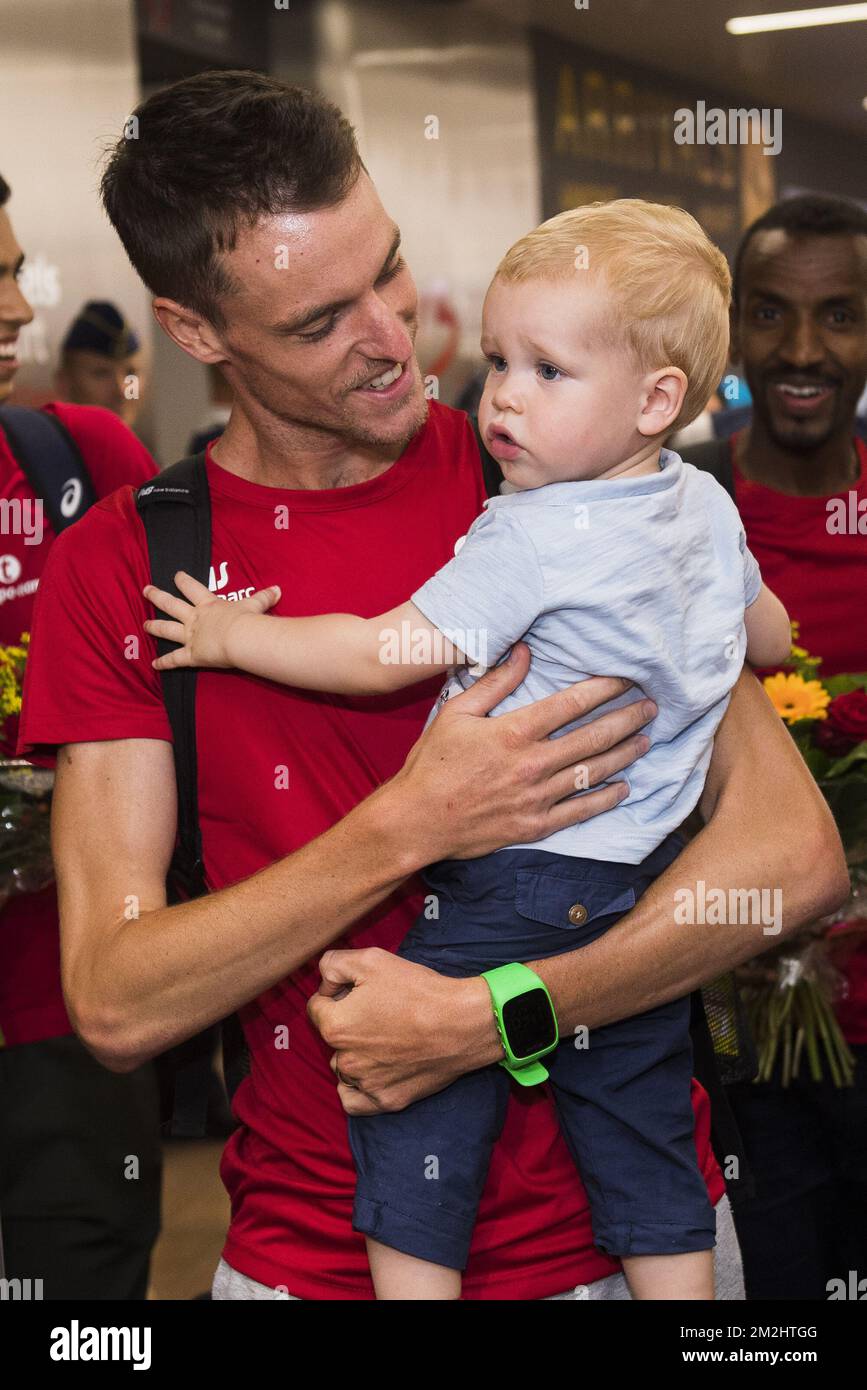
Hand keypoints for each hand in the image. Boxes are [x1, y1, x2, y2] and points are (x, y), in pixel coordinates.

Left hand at [143, 570, 280, 669]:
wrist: (241, 638)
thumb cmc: (248, 620)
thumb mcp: (256, 605)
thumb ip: (265, 597)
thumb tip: (278, 589)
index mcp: (209, 605)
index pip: (193, 588)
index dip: (183, 581)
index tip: (176, 575)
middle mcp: (195, 618)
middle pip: (172, 605)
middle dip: (158, 596)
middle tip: (146, 590)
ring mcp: (191, 636)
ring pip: (167, 629)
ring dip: (154, 626)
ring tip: (144, 624)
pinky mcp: (192, 655)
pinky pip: (175, 659)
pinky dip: (164, 663)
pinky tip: (153, 665)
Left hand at [308, 947, 499, 1113]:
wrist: (462, 1024)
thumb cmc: (418, 991)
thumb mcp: (371, 959)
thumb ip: (333, 964)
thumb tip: (324, 983)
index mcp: (335, 1025)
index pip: (316, 1006)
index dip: (336, 993)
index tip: (360, 991)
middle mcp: (344, 1059)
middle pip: (331, 1037)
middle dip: (346, 1023)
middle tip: (377, 1011)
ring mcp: (365, 1084)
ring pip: (342, 1066)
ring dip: (353, 1053)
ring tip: (384, 1038)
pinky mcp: (386, 1101)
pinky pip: (353, 1099)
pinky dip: (357, 1086)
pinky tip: (373, 1070)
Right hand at [387, 641, 655, 863]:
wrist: (417, 820)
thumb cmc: (431, 763)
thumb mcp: (456, 712)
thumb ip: (494, 682)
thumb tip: (524, 652)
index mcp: (514, 732)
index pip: (572, 703)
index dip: (605, 688)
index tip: (627, 677)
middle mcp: (532, 764)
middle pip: (594, 737)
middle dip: (626, 718)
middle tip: (651, 706)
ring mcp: (537, 797)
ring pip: (594, 772)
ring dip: (624, 754)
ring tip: (645, 739)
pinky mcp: (535, 826)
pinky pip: (581, 811)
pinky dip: (606, 799)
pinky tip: (624, 787)